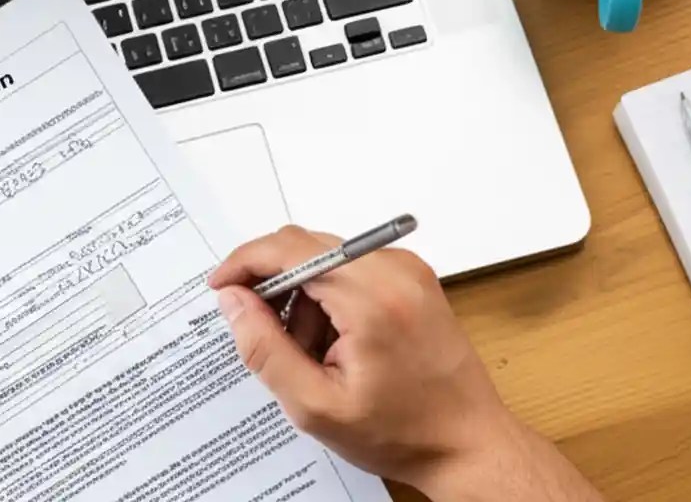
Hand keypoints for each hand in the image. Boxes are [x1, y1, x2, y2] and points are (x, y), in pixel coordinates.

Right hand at [209, 226, 601, 501]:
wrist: (468, 444)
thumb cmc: (403, 432)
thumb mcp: (315, 405)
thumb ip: (265, 349)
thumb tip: (233, 301)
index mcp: (372, 298)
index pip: (290, 248)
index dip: (244, 263)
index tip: (221, 288)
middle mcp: (394, 270)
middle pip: (305, 246)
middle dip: (272, 285)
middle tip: (264, 334)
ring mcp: (408, 270)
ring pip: (325, 258)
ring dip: (302, 296)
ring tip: (312, 353)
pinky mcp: (413, 278)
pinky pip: (351, 268)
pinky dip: (329, 298)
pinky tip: (335, 344)